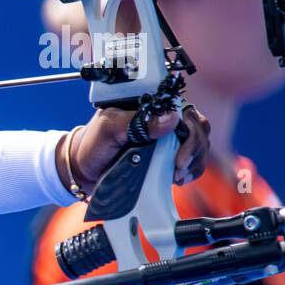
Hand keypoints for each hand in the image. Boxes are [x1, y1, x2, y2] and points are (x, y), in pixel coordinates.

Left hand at [62, 103, 210, 196]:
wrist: (84, 169)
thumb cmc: (93, 144)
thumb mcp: (109, 128)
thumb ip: (136, 122)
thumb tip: (170, 118)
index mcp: (152, 106)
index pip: (185, 111)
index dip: (190, 132)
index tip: (180, 155)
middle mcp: (163, 119)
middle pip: (198, 128)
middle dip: (194, 150)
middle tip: (179, 168)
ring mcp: (168, 138)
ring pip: (200, 144)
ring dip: (194, 162)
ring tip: (177, 175)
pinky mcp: (169, 156)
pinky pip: (192, 160)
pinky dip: (191, 170)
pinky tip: (178, 178)